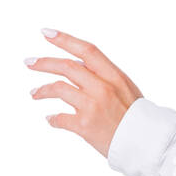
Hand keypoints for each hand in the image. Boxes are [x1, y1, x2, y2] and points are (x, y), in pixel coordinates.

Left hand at [27, 28, 142, 158]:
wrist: (146, 142)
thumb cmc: (136, 116)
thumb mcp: (126, 88)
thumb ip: (104, 76)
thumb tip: (80, 65)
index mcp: (115, 75)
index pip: (87, 50)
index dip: (65, 39)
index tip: (46, 33)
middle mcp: (102, 88)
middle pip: (66, 67)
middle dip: (44, 63)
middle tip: (29, 62)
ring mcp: (92, 106)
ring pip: (58, 89)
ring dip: (42, 90)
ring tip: (34, 93)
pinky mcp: (84, 126)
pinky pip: (60, 118)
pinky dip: (53, 119)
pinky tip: (51, 119)